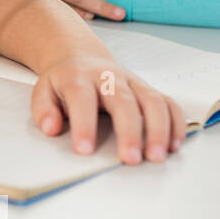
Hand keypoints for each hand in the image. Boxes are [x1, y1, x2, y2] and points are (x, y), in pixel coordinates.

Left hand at [31, 54, 185, 163]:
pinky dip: (176, 123)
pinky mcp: (148, 89)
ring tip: (157, 157)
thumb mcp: (44, 91)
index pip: (82, 99)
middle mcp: (110, 77)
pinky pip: (168, 103)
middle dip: (129, 131)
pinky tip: (174, 145)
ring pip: (152, 101)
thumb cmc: (64, 82)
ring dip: (159, 130)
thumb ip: (44, 110)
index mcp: (79, 78)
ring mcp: (133, 82)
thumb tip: (51, 128)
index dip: (84, 125)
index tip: (84, 151)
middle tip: (130, 160)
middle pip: (124, 101)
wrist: (81, 58)